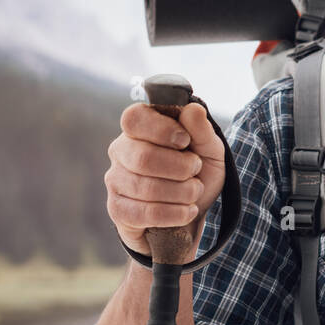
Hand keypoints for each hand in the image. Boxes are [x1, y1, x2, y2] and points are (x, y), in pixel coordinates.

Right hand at [104, 102, 226, 255]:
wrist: (192, 213)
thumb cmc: (197, 175)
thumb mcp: (209, 151)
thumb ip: (201, 130)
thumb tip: (193, 109)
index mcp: (139, 129)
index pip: (134, 118)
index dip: (162, 129)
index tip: (185, 141)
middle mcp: (120, 151)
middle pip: (142, 157)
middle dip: (180, 167)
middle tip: (195, 170)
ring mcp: (115, 181)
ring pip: (145, 188)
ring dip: (182, 192)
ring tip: (194, 192)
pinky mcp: (117, 210)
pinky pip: (143, 213)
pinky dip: (174, 214)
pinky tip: (187, 211)